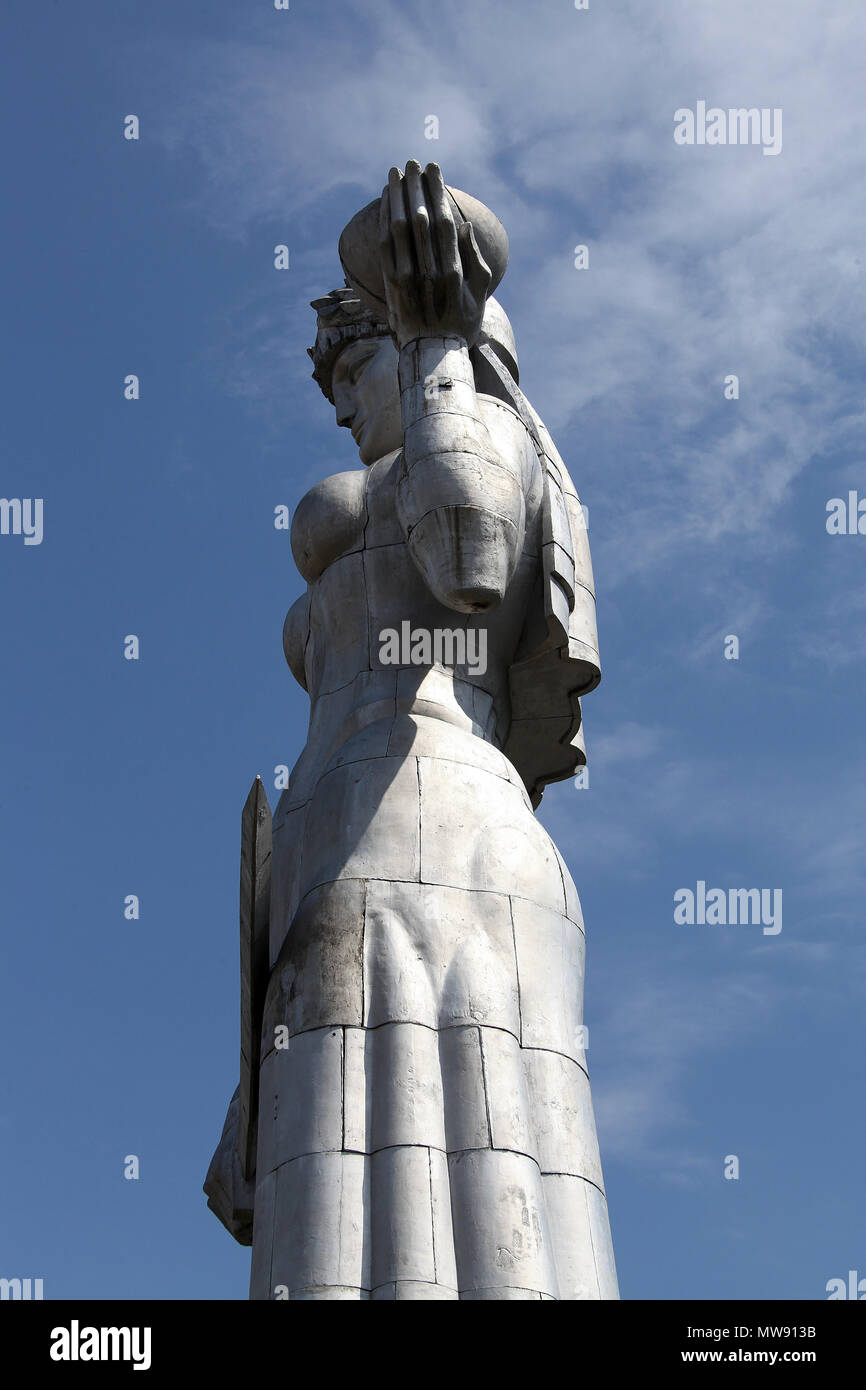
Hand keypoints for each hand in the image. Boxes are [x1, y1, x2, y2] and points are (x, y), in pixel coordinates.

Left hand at [378, 160, 491, 348]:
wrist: (433, 355)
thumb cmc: (461, 323)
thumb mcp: (479, 293)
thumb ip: (473, 258)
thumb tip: (463, 225)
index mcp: (453, 270)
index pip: (442, 220)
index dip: (436, 192)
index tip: (433, 169)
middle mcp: (428, 272)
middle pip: (419, 219)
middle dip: (415, 187)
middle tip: (411, 162)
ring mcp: (407, 278)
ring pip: (399, 228)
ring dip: (397, 197)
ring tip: (395, 173)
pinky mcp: (391, 284)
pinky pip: (385, 245)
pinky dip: (384, 219)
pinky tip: (386, 202)